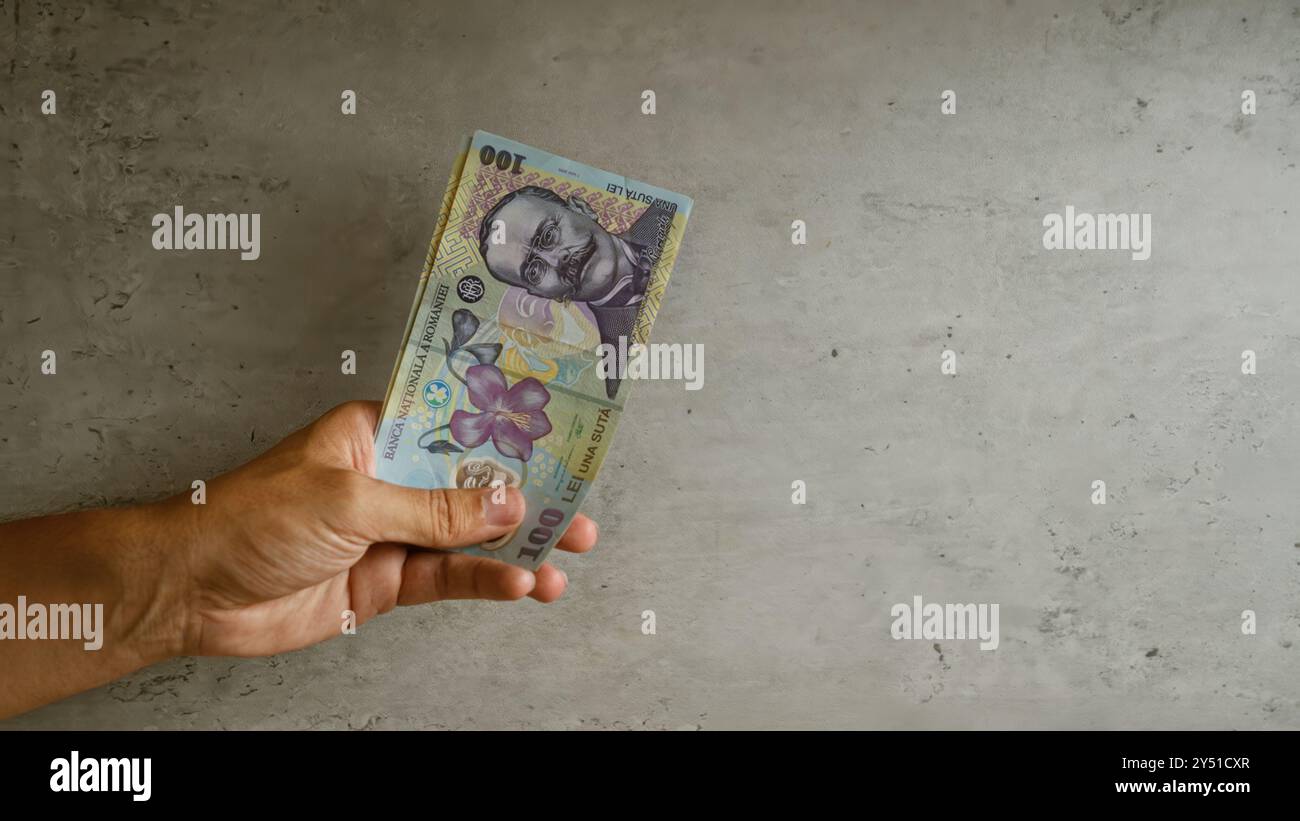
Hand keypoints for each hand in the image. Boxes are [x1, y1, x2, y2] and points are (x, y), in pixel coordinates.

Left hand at [168, 400, 597, 656]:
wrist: (193, 591)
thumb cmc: (249, 519)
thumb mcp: (349, 501)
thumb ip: (433, 509)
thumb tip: (505, 503)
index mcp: (378, 434)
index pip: (457, 425)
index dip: (508, 433)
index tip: (561, 440)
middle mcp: (390, 479)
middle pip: (474, 486)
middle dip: (528, 500)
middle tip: (578, 512)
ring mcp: (392, 533)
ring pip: (469, 539)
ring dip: (516, 549)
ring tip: (562, 559)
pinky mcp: (387, 582)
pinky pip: (449, 579)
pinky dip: (485, 582)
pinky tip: (517, 584)